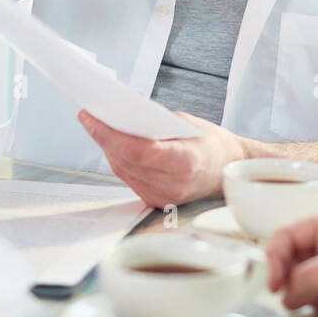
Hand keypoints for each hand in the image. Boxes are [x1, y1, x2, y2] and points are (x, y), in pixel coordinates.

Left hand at [76, 109, 247, 207]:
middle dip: (102, 136)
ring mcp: (163, 197)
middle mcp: (172, 185)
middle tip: (88, 115)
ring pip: (122, 170)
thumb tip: (119, 115)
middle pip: (124, 160)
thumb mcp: (185, 124)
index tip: (90, 115)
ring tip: (94, 125)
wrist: (229, 171)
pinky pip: (129, 178)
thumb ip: (154, 124)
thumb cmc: (211, 143)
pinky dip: (119, 159)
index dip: (108, 133)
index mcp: (184, 163)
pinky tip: (110, 143)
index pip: (135, 150)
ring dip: (107, 148)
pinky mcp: (156, 201)